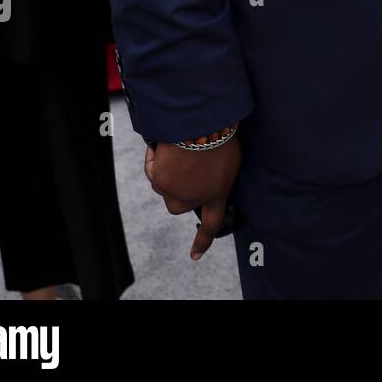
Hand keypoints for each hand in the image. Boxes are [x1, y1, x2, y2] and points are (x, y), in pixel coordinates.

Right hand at [144, 136, 240, 260]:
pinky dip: (155, 158)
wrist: (204, 124)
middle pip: (178, 206)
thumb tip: (202, 180)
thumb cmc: (221, 136)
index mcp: (218, 194)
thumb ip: (217, 177)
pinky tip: (165, 146)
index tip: (194, 256)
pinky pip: (152, 170)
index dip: (202, 241)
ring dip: (166, 171)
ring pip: (163, 186)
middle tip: (184, 167)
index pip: (211, 224)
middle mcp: (195, 199)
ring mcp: (176, 192)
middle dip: (177, 190)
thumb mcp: (229, 160)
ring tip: (180, 149)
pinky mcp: (160, 182)